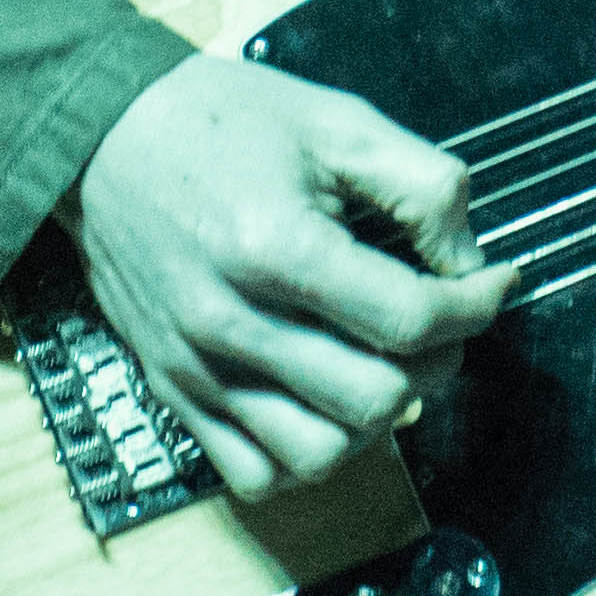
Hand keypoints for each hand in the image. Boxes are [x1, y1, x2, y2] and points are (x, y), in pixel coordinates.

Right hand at [70, 55, 510, 497]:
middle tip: (436, 323)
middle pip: (376, 399)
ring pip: (320, 454)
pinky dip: (303, 456)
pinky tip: (321, 401)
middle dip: (434, 364)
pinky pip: (255, 475)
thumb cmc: (222, 122)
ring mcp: (198, 367)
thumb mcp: (337, 120)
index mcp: (276, 245)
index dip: (476, 305)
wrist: (102, 136)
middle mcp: (233, 321)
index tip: (492, 282)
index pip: (409, 319)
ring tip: (381, 366)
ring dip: (373, 421)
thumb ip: (423, 184)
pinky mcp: (173, 391)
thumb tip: (471, 262)